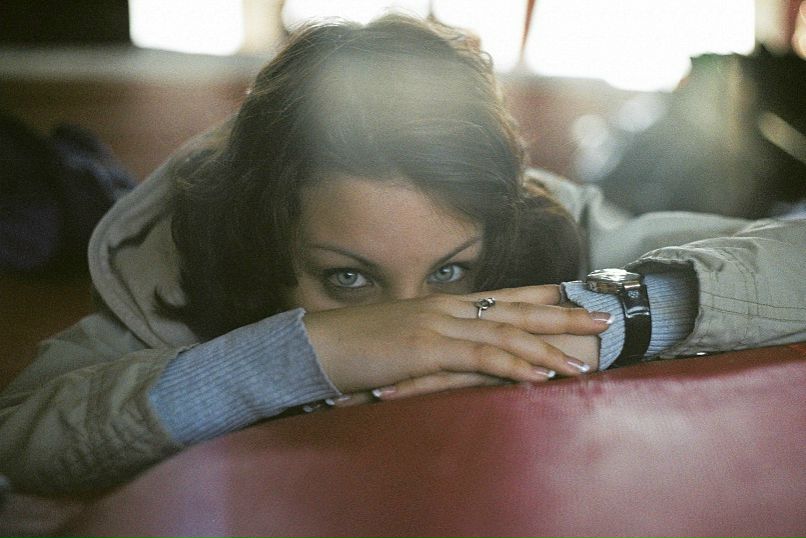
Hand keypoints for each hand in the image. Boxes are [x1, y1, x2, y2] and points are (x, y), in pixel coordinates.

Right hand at [303, 285, 608, 397]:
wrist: (319, 344)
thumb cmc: (357, 344)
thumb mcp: (402, 337)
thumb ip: (433, 341)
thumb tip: (457, 352)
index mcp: (443, 305)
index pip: (503, 297)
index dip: (542, 298)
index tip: (575, 296)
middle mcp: (448, 309)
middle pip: (518, 311)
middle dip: (564, 316)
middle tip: (604, 317)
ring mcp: (439, 326)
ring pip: (507, 334)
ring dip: (550, 348)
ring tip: (586, 361)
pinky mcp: (428, 349)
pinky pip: (481, 357)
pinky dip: (515, 365)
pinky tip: (541, 374)